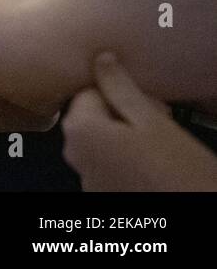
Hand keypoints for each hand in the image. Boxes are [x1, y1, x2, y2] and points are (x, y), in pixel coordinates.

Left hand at [62, 52, 216, 190]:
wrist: (195, 210)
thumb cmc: (177, 168)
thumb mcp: (150, 119)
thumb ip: (119, 87)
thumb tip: (101, 58)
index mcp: (79, 130)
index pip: (89, 90)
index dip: (121, 92)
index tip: (150, 103)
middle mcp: (73, 154)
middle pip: (92, 115)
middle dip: (123, 112)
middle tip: (159, 120)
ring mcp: (85, 177)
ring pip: (101, 139)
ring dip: (125, 135)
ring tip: (160, 143)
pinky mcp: (100, 193)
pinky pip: (107, 163)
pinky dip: (125, 158)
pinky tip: (154, 163)